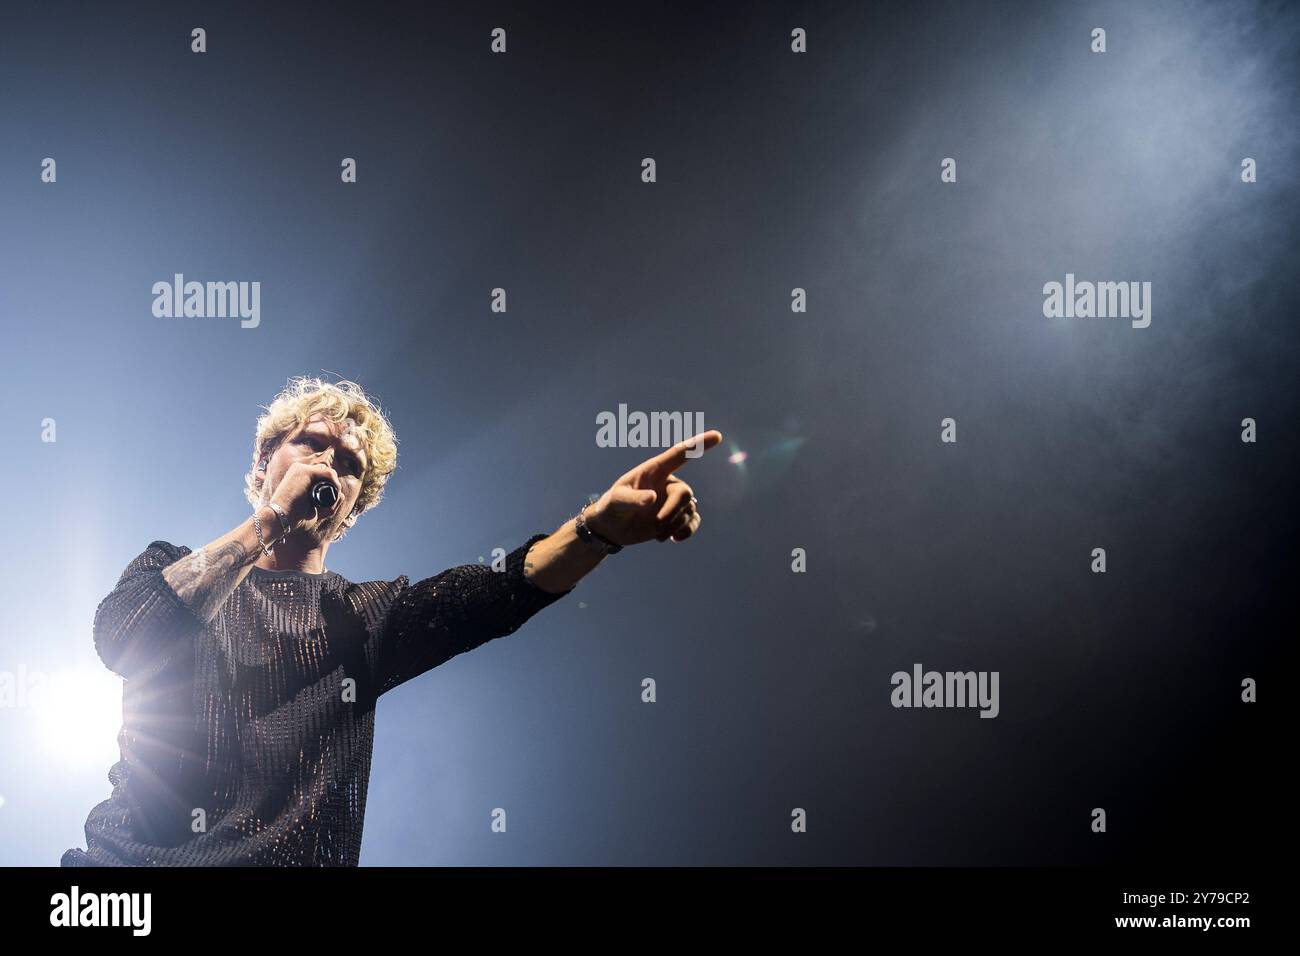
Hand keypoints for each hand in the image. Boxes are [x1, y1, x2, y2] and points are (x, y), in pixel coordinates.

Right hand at [269, 460, 342, 535]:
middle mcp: (300, 470)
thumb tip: (342, 495)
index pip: (322, 478)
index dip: (330, 490)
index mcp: (300, 478)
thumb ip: (327, 503)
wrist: (279, 518)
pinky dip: (335, 484)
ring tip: (331, 502)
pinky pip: (329, 473)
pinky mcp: (305, 470)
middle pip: (327, 475)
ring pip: (329, 473)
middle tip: (330, 504)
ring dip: (335, 488)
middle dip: (333, 488)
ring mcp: (301, 469)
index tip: (328, 505)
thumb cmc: (294, 518)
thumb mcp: (313, 510)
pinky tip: (334, 493)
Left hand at [584, 430, 721, 545]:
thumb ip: (632, 498)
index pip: (680, 454)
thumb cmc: (612, 506)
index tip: (717, 436)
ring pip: (689, 510)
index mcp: (654, 471)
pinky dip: (686, 531)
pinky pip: (693, 521)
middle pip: (685, 493)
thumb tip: (652, 498)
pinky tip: (674, 538)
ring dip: (675, 525)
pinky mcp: (676, 517)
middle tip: (657, 525)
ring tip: (657, 534)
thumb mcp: (616, 500)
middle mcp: (667, 483)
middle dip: (673, 511)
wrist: (612, 527)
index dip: (699, 444)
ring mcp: (673, 501)